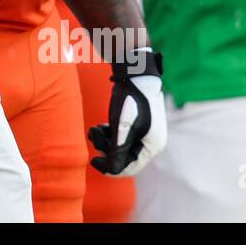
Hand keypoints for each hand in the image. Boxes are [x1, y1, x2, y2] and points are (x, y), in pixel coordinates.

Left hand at [89, 57, 166, 176]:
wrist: (135, 73)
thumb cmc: (130, 100)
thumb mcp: (122, 127)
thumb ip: (118, 150)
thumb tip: (112, 171)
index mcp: (153, 146)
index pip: (130, 168)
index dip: (110, 168)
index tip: (93, 161)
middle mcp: (152, 142)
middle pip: (125, 157)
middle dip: (106, 149)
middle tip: (93, 136)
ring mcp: (146, 132)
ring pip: (122, 146)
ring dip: (106, 141)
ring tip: (95, 129)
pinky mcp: (138, 123)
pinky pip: (122, 136)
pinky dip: (110, 133)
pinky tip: (100, 126)